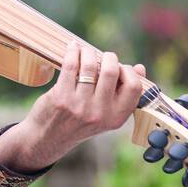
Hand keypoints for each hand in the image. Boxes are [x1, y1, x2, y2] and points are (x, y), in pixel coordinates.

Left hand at [0, 41, 147, 171]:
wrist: (47, 139)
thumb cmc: (79, 122)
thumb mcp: (105, 116)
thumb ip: (123, 95)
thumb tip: (140, 68)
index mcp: (116, 118)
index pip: (134, 87)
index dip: (129, 71)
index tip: (120, 67)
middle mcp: (100, 113)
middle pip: (112, 71)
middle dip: (109, 57)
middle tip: (102, 57)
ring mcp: (80, 105)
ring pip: (91, 65)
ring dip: (88, 52)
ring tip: (84, 51)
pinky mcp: (61, 97)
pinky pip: (71, 65)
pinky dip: (73, 52)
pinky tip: (73, 48)